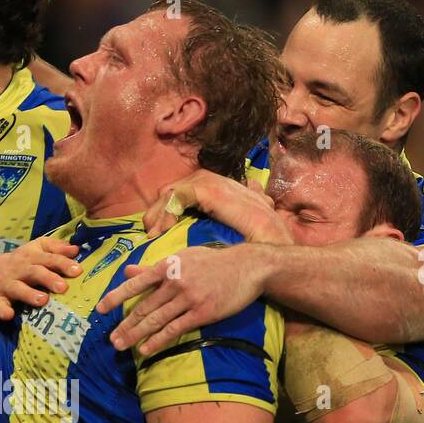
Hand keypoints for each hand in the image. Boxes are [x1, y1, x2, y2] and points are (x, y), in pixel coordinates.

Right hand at [0, 236, 80, 320]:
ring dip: (29, 294)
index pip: (48, 257)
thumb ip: (54, 249)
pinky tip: (8, 315)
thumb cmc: (17, 266)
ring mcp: (5, 285)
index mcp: (30, 256)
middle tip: (64, 287)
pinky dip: (3, 310)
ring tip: (43, 300)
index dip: (62, 262)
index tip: (78, 270)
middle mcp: (18, 269)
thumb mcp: (33, 252)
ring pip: (18, 288)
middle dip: (49, 278)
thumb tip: (76, 249)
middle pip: (35, 271)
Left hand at [98, 243, 268, 355]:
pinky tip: (146, 350)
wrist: (247, 267)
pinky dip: (158, 341)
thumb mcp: (182, 258)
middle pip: (143, 308)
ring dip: (136, 336)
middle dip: (125, 326)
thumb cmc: (213, 262)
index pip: (135, 283)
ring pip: (156, 320)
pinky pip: (174, 330)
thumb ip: (154, 267)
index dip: (115, 297)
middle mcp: (175, 281)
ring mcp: (188, 298)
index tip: (100, 310)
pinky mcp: (202, 313)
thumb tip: (127, 270)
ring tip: (121, 346)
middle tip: (112, 340)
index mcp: (167, 265)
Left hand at [144, 172, 293, 243]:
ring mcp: (213, 183)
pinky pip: (177, 196)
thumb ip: (245, 202)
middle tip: (151, 232)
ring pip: (172, 192)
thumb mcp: (245, 221)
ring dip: (159, 213)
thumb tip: (253, 185)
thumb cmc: (261, 238)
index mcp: (221, 186)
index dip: (170, 208)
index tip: (160, 230)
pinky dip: (167, 212)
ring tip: (153, 234)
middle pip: (174, 189)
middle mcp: (216, 179)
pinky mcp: (210, 190)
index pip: (185, 190)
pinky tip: (163, 230)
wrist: (272, 243)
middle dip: (159, 210)